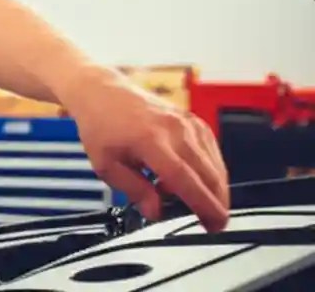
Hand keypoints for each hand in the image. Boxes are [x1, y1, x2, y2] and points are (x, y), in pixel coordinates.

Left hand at [61, 68, 230, 230]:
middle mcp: (174, 129)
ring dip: (216, 189)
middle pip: (207, 173)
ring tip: (201, 204)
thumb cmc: (101, 126)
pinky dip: (212, 170)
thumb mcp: (105, 165)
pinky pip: (212, 150)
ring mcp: (187, 122)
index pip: (185, 179)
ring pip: (215, 163)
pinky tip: (200, 181)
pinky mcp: (193, 120)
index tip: (213, 224)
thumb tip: (156, 212)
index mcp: (150, 140)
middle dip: (216, 203)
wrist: (102, 92)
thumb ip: (134, 190)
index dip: (202, 204)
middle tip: (213, 224)